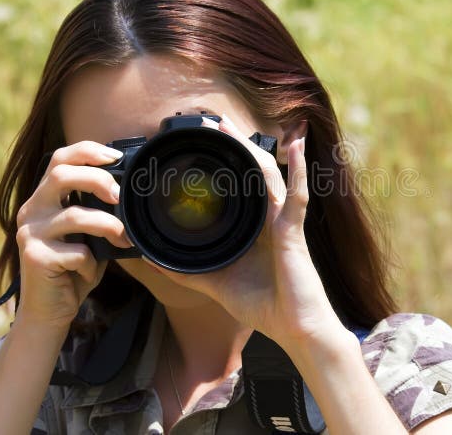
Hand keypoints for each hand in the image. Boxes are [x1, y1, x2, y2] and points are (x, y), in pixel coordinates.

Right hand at [13, 141, 131, 329]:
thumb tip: (131, 193)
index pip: (59, 159)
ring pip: (75, 215)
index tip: (116, 157)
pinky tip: (90, 272)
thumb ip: (99, 212)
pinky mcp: (34, 257)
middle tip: (119, 195)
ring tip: (123, 239)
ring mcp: (29, 233)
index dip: (87, 151)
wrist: (50, 311)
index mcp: (43, 199)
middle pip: (61, 174)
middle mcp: (31, 210)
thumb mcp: (88, 235)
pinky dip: (92, 262)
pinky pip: (76, 252)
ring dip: (107, 226)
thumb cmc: (73, 269)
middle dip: (97, 179)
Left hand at [144, 114, 343, 348]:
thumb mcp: (218, 285)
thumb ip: (188, 272)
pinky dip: (298, 169)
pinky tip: (297, 145)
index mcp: (254, 229)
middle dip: (235, 144)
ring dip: (252, 147)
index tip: (206, 143)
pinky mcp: (294, 232)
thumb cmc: (266, 307)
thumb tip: (153, 261)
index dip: (225, 162)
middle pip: (253, 171)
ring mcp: (283, 222)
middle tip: (213, 121)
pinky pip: (296, 195)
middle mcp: (270, 219)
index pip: (239, 186)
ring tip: (231, 126)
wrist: (296, 330)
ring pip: (268, 175)